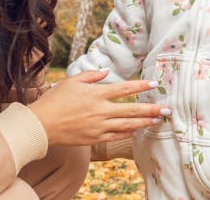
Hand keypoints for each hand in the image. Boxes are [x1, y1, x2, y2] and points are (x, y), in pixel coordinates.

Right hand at [27, 70, 169, 145]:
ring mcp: (99, 126)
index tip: (154, 85)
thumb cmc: (55, 100)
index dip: (140, 86)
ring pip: (128, 125)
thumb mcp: (72, 81)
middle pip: (132, 110)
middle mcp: (101, 111)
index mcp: (96, 94)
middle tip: (167, 109)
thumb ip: (91, 76)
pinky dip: (128, 133)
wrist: (42, 124)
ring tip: (158, 121)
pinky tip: (138, 131)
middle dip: (151, 110)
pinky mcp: (95, 138)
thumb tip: (106, 72)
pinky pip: (116, 136)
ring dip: (145, 123)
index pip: (124, 89)